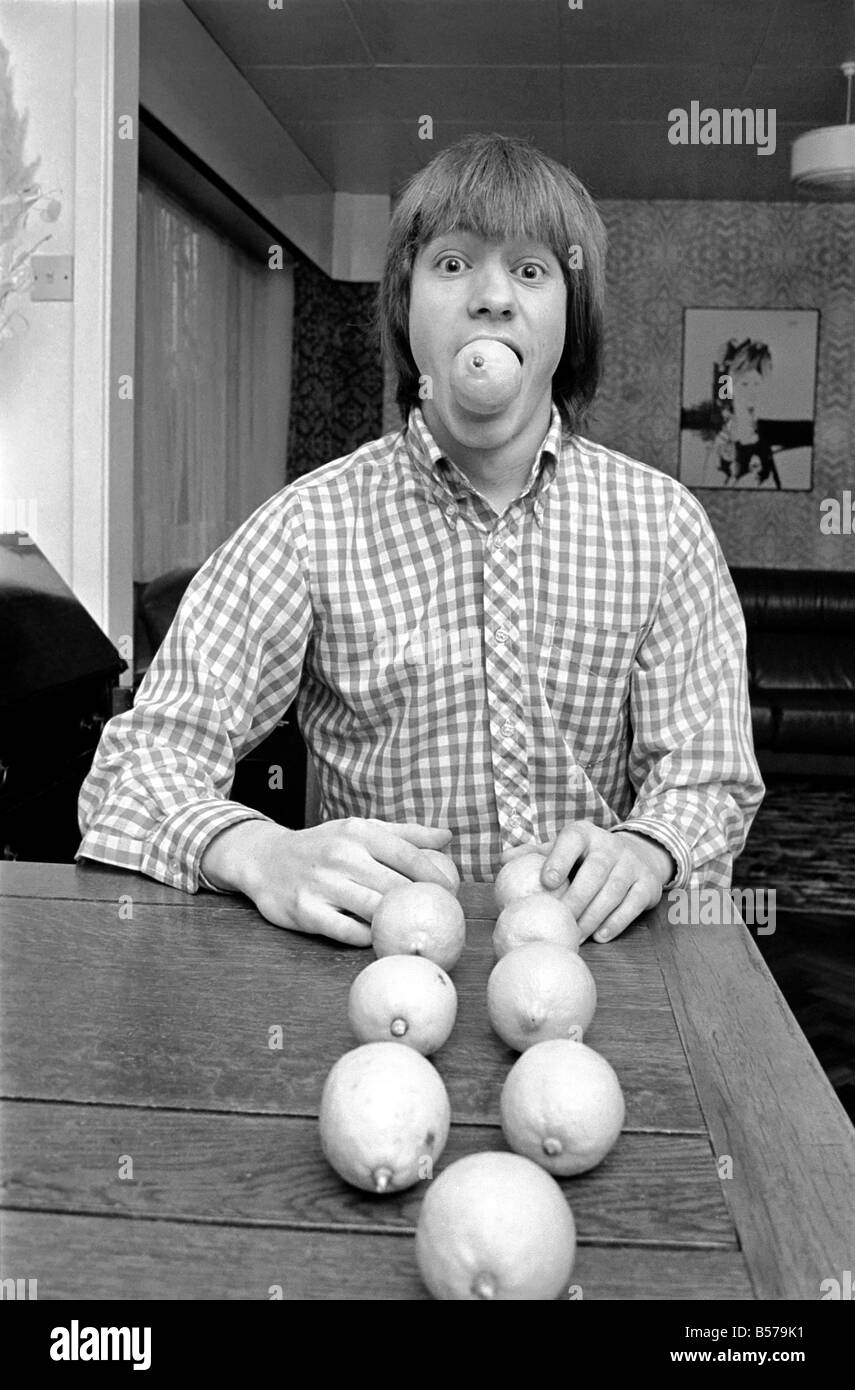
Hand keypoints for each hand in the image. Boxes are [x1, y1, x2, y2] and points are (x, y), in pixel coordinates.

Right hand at [238, 817, 454, 945]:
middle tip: (440, 917)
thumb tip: (447, 836)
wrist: (265, 859)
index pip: (408, 855)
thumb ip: (404, 833)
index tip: (452, 892)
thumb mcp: (359, 829)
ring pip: (374, 910)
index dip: (435, 876)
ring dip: (396, 923)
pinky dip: (367, 938)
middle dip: (422, 904)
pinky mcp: (306, 911)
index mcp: (359, 832)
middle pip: (395, 886)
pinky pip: (347, 931)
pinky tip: (379, 938)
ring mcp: (322, 884)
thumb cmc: (323, 845)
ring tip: (413, 931)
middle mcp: (341, 855)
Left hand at [500, 821, 671, 942]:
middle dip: (576, 898)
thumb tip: (503, 860)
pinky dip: (616, 922)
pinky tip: (600, 936)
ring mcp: (631, 864)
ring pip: (614, 890)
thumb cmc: (585, 858)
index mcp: (583, 834)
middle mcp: (610, 845)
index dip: (559, 858)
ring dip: (593, 916)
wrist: (636, 855)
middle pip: (595, 870)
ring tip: (575, 936)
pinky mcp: (648, 884)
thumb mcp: (562, 849)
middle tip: (560, 921)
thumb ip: (534, 854)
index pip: (571, 840)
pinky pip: (632, 904)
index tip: (546, 882)